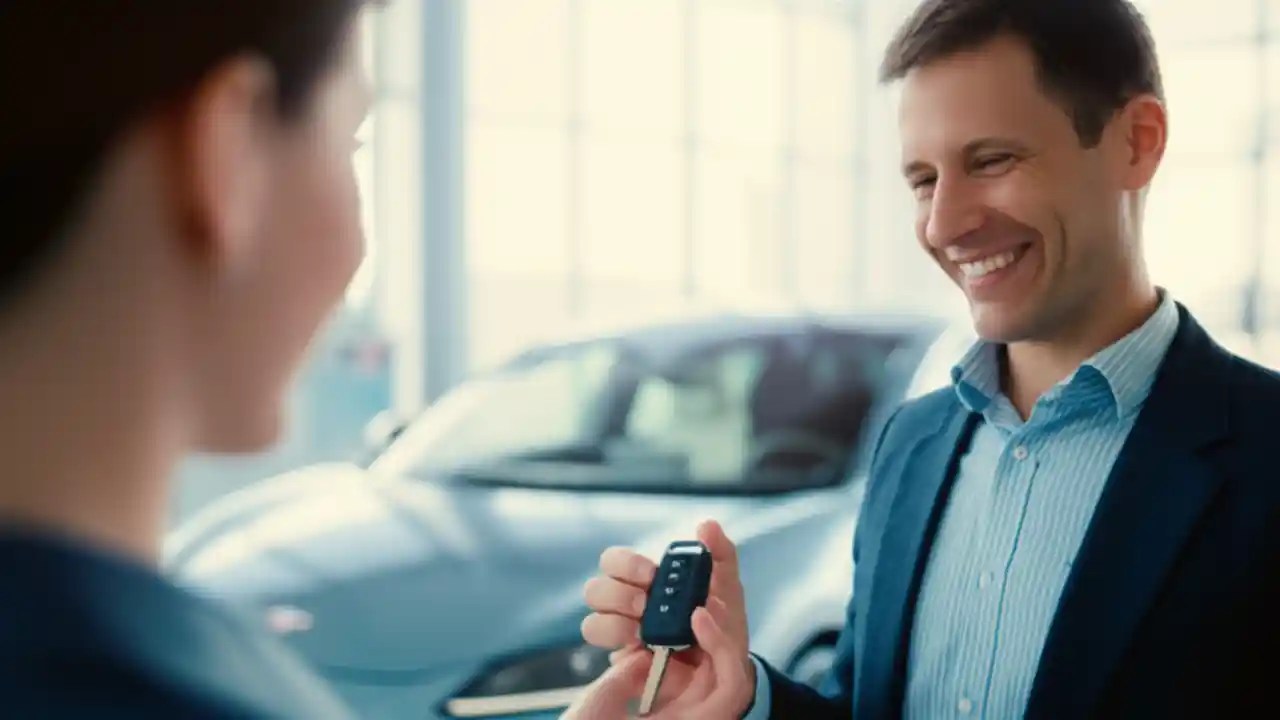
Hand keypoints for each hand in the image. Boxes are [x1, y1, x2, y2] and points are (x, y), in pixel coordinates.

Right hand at [576, 519, 755, 717]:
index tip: (651, 574)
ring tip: (642, 633)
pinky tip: (645, 654)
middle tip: (644, 604)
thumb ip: (721, 552)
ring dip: (614, 625)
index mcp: (645, 580)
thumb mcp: (728, 584)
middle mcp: (627, 605)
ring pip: (592, 624)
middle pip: (594, 590)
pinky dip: (623, 654)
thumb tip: (706, 525)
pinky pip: (607, 659)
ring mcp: (624, 636)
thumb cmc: (724, 619)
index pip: (613, 561)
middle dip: (618, 594)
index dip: (625, 564)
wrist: (730, 664)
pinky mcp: (626, 666)